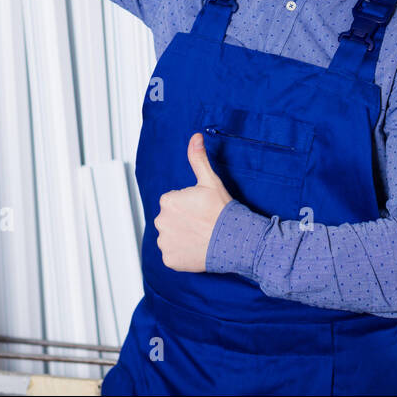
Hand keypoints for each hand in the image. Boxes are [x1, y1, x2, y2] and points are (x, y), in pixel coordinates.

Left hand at [155, 133, 232, 272]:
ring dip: (181, 237)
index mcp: (167, 201)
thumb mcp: (210, 181)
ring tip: (200, 236)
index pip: (173, 202)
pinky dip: (181, 253)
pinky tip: (196, 248)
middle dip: (182, 220)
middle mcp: (161, 221)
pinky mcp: (169, 259)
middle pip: (169, 219)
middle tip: (201, 223)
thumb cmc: (222, 210)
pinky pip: (171, 254)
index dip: (188, 205)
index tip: (201, 210)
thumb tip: (195, 137)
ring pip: (170, 236)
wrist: (235, 240)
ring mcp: (164, 242)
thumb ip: (198, 159)